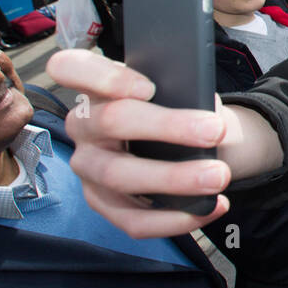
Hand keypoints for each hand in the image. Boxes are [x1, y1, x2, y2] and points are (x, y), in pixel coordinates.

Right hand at [45, 49, 235, 236]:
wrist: (186, 142)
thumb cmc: (176, 107)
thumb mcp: (180, 90)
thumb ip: (183, 90)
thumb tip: (205, 110)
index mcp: (96, 87)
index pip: (70, 68)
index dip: (105, 76)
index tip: (149, 87)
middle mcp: (83, 126)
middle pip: (111, 121)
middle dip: (168, 126)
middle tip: (214, 130)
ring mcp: (88, 168)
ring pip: (119, 176)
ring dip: (174, 178)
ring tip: (217, 176)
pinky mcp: (102, 204)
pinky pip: (132, 220)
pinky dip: (175, 218)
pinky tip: (211, 207)